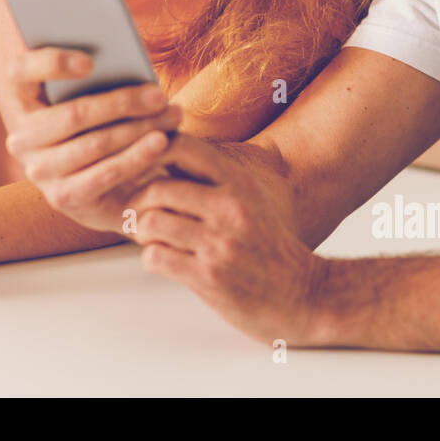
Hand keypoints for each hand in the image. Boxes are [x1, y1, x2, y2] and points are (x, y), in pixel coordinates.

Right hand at [6, 47, 183, 232]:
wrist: (100, 183)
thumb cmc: (100, 122)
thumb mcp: (91, 96)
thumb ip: (98, 77)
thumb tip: (127, 63)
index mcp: (21, 100)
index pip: (20, 72)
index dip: (52, 63)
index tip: (91, 61)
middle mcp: (21, 138)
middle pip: (72, 115)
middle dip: (122, 103)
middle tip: (159, 95)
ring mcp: (38, 171)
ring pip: (94, 144)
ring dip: (138, 129)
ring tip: (170, 116)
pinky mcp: (62, 198)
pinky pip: (103, 175)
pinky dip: (136, 157)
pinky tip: (161, 143)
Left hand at [127, 134, 326, 345]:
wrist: (303, 295)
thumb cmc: (266, 246)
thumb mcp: (248, 199)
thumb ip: (209, 180)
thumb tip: (158, 153)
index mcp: (238, 182)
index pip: (181, 146)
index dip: (150, 151)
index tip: (139, 168)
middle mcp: (230, 207)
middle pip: (157, 189)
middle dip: (137, 202)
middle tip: (136, 214)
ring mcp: (220, 243)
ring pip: (151, 223)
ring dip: (141, 233)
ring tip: (150, 238)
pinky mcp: (209, 277)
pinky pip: (155, 257)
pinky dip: (151, 258)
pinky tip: (164, 260)